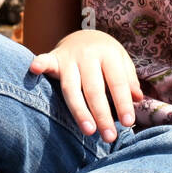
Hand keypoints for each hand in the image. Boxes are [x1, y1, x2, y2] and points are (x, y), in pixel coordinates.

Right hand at [28, 29, 142, 141]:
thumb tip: (137, 98)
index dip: (123, 103)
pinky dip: (39, 64)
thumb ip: (129, 80)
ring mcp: (69, 57)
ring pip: (71, 88)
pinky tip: (34, 68)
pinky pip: (45, 61)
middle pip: (94, 89)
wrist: (84, 35)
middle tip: (109, 137)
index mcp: (108, 54)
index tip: (129, 123)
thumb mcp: (122, 62)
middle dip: (102, 115)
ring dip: (79, 111)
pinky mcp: (54, 58)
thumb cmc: (106, 57)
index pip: (117, 82)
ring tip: (89, 131)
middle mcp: (88, 55)